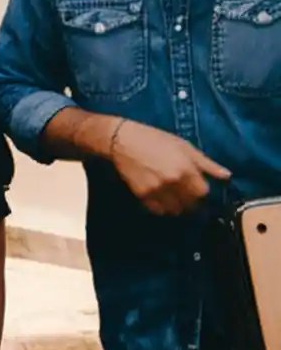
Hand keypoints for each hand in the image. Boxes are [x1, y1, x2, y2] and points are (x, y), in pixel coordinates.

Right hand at [110, 119, 230, 215]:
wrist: (122, 140)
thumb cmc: (155, 139)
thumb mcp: (183, 146)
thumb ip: (206, 163)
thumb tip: (227, 176)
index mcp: (185, 169)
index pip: (203, 193)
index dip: (201, 191)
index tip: (197, 187)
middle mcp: (173, 182)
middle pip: (190, 204)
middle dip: (190, 200)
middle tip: (184, 193)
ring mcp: (157, 190)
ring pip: (174, 210)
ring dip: (177, 206)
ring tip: (172, 197)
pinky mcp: (142, 195)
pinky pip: (158, 210)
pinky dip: (161, 207)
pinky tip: (160, 197)